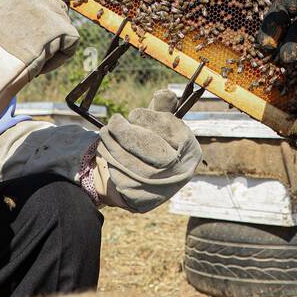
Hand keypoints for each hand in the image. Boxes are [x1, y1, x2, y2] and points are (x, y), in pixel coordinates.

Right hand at [0, 0, 92, 125]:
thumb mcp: (4, 28)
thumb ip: (27, 23)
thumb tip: (53, 36)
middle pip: (62, 12)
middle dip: (64, 27)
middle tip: (57, 39)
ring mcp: (51, 9)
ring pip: (64, 35)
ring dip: (51, 51)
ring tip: (26, 57)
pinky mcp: (63, 26)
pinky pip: (69, 48)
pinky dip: (57, 61)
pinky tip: (38, 61)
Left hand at [96, 88, 201, 212]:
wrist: (142, 181)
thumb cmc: (153, 144)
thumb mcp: (158, 124)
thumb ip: (162, 108)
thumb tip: (165, 95)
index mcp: (190, 151)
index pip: (173, 133)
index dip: (150, 121)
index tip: (133, 114)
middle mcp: (181, 173)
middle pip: (155, 152)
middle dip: (129, 134)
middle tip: (114, 122)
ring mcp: (163, 190)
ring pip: (134, 165)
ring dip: (114, 146)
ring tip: (106, 133)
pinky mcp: (141, 202)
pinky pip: (122, 179)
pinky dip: (110, 163)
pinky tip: (106, 152)